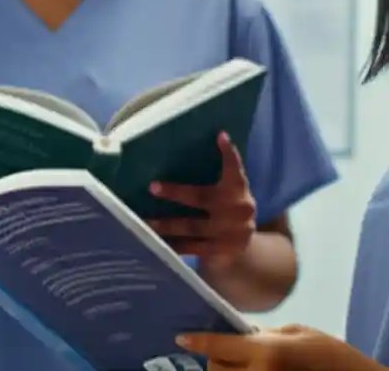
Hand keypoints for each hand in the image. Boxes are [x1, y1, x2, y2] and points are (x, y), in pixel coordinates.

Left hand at [147, 132, 255, 265]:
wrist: (245, 247)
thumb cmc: (228, 209)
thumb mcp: (230, 192)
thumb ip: (218, 177)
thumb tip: (182, 154)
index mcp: (239, 189)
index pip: (234, 169)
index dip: (229, 153)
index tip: (220, 136)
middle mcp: (237, 210)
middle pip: (202, 198)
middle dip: (176, 193)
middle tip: (152, 187)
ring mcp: (229, 232)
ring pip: (192, 226)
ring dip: (166, 225)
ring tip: (144, 221)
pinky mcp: (220, 251)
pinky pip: (191, 248)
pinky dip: (173, 245)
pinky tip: (154, 243)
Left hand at [176, 325, 388, 370]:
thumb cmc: (331, 355)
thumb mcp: (298, 334)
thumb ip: (265, 336)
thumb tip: (241, 337)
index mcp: (267, 353)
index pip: (220, 347)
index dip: (199, 342)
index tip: (183, 338)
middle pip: (217, 370)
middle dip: (216, 360)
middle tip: (224, 352)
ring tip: (237, 364)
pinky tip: (248, 369)